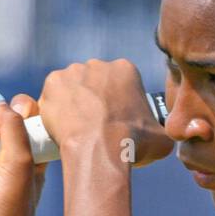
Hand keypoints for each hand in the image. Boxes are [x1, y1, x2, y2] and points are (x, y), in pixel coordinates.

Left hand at [37, 59, 172, 168]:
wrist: (100, 150)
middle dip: (93, 98)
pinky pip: (52, 95)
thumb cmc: (133, 144)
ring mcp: (73, 71)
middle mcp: (98, 64)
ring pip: (72, 86)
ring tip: (77, 127)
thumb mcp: (161, 138)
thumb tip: (162, 135)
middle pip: (94, 80)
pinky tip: (63, 125)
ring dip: (74, 101)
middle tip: (94, 124)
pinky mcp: (53, 83)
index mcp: (126, 70)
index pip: (119, 82)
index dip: (117, 101)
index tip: (115, 119)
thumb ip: (160, 130)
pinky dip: (55, 108)